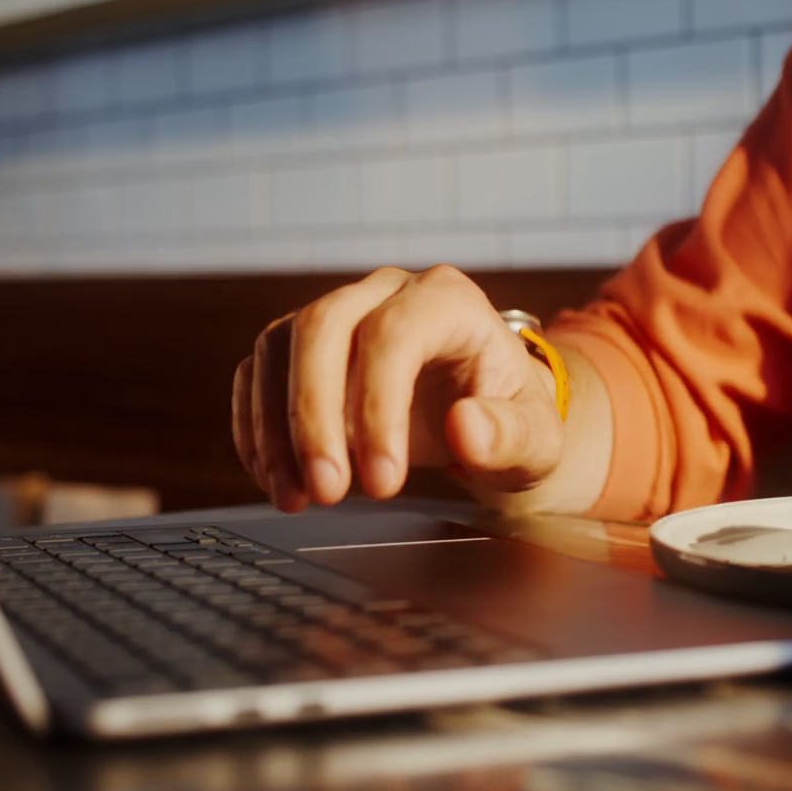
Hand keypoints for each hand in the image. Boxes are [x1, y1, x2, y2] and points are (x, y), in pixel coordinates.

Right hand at [232, 266, 563, 511]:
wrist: (486, 412)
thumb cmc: (509, 419)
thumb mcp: (534, 439)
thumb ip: (511, 437)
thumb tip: (465, 428)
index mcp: (447, 300)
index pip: (394, 336)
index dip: (378, 409)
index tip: (383, 483)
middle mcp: (385, 292)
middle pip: (321, 328)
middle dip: (313, 417)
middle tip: (328, 492)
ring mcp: (338, 313)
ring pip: (278, 348)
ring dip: (275, 430)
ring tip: (297, 498)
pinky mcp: (301, 345)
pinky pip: (258, 374)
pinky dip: (257, 431)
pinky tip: (278, 480)